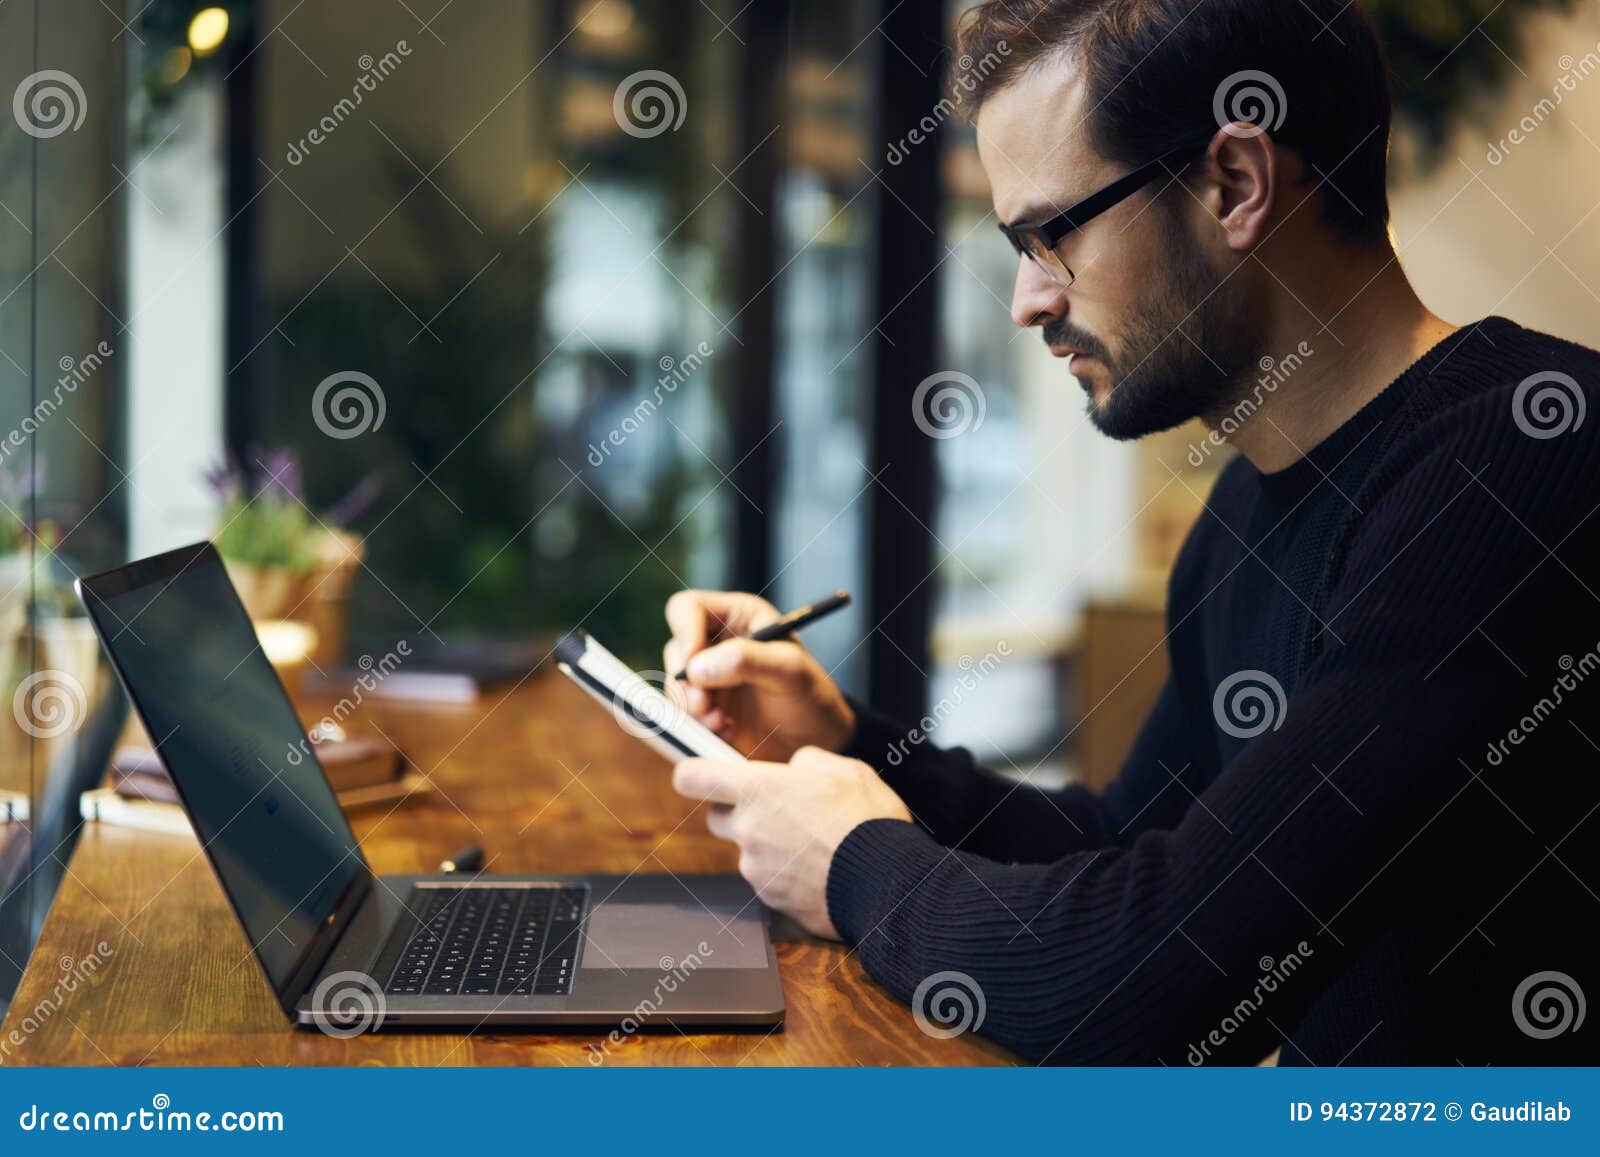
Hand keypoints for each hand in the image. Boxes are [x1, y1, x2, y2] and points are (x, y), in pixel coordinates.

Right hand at [664, 589, 854, 761]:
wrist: (819, 742)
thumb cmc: (812, 697)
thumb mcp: (791, 672)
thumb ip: (748, 661)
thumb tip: (697, 667)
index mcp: (738, 618)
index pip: (688, 608)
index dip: (684, 632)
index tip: (693, 665)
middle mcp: (717, 643)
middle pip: (676, 650)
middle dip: (685, 681)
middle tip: (705, 706)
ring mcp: (708, 678)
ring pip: (674, 685)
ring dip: (690, 707)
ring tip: (721, 723)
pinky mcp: (704, 710)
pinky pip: (681, 714)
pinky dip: (696, 726)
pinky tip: (725, 733)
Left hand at [672, 746, 911, 938]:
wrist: (890, 883)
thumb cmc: (870, 822)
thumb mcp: (847, 770)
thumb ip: (807, 762)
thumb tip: (794, 769)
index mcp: (760, 790)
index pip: (691, 778)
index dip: (693, 773)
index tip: (703, 773)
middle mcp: (748, 830)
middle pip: (717, 817)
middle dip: (741, 812)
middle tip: (780, 811)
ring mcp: (757, 869)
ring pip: (747, 851)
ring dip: (768, 846)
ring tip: (814, 844)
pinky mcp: (770, 900)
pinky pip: (767, 880)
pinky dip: (785, 874)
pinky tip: (818, 868)